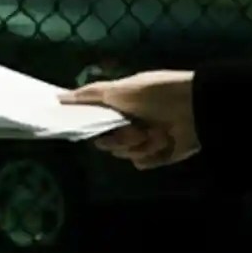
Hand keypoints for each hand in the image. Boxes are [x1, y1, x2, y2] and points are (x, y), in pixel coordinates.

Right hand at [58, 70, 198, 169]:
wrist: (193, 107)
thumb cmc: (154, 93)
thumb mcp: (118, 89)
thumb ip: (88, 94)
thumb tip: (58, 97)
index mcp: (118, 107)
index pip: (95, 123)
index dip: (93, 127)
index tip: (91, 127)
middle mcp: (129, 124)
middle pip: (107, 143)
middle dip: (120, 138)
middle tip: (134, 129)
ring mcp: (144, 140)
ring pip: (124, 154)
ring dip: (140, 144)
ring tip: (157, 132)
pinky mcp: (158, 155)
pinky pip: (141, 163)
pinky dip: (152, 154)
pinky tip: (164, 142)